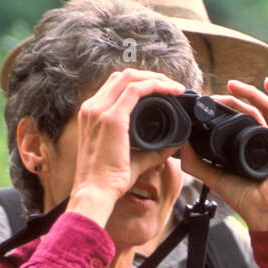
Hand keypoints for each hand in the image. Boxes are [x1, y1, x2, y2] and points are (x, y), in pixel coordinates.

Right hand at [67, 68, 186, 226]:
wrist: (95, 192)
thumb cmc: (109, 181)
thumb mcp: (133, 160)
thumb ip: (153, 151)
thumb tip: (174, 145)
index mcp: (92, 115)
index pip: (116, 86)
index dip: (140, 83)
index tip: (162, 92)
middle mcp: (92, 108)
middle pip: (123, 76)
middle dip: (150, 76)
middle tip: (172, 87)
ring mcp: (99, 110)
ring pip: (130, 77)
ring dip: (155, 78)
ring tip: (175, 87)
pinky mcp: (112, 117)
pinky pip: (137, 89)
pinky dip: (156, 85)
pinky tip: (172, 91)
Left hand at [180, 78, 267, 231]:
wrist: (265, 212)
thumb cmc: (244, 199)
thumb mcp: (214, 177)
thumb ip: (196, 162)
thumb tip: (180, 143)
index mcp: (250, 146)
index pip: (241, 118)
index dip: (229, 106)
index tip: (213, 100)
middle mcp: (266, 140)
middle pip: (255, 109)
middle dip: (239, 96)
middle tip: (223, 89)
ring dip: (253, 93)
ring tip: (235, 85)